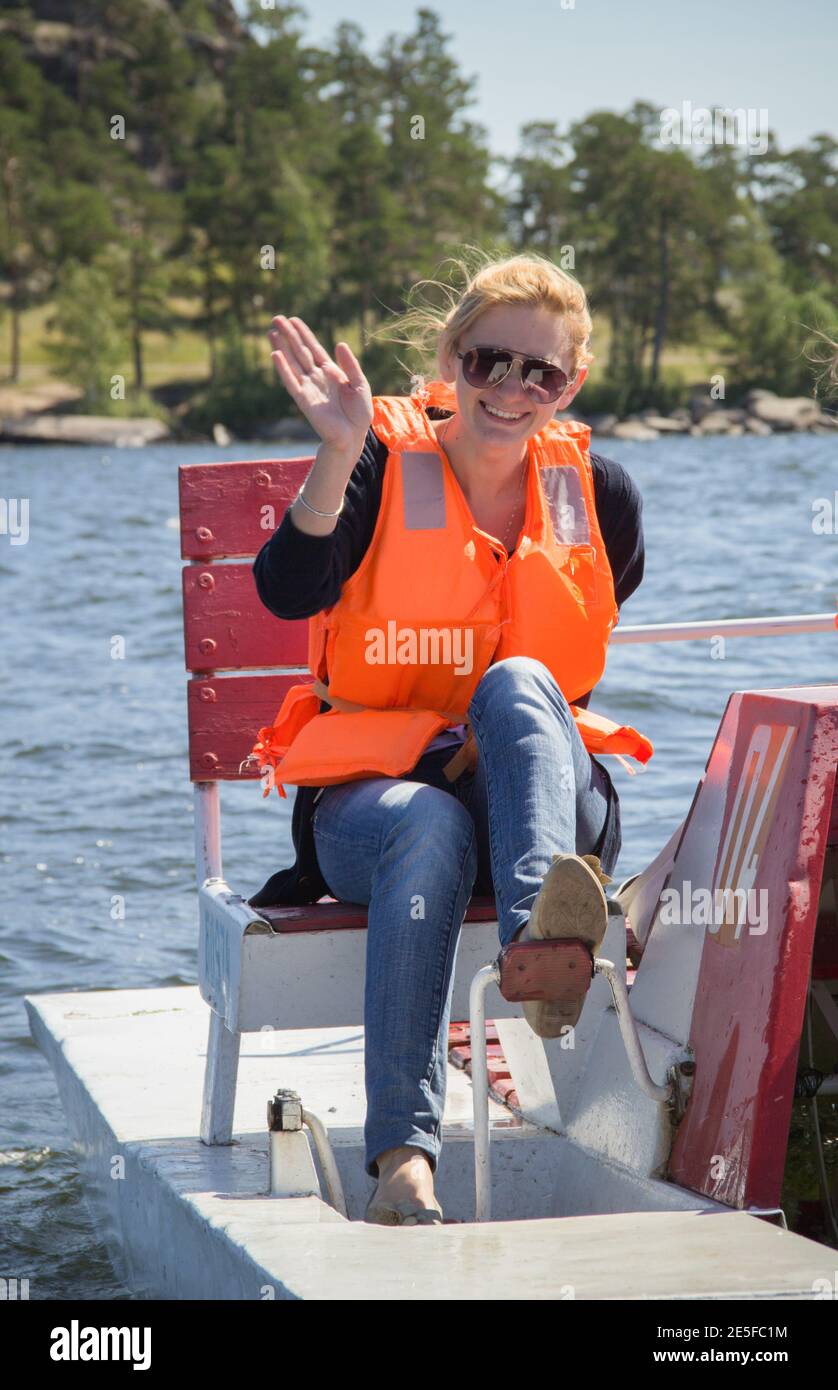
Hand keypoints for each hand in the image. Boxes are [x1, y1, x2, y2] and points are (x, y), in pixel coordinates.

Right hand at [268, 315, 372, 450]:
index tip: (292, 319)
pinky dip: (283, 369)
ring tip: (271, 332)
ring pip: (292, 363)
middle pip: (300, 351)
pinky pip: (291, 382)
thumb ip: (350, 365)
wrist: (353, 435)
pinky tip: (275, 355)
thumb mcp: (360, 384)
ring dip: (282, 348)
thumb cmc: (359, 412)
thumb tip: (339, 344)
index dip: (303, 334)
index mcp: (330, 371)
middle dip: (289, 335)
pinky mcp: (304, 400)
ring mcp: (309, 388)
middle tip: (276, 318)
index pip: (314, 348)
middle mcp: (316, 377)